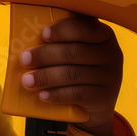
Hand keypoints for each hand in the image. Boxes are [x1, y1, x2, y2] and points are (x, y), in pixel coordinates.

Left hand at [18, 12, 123, 135]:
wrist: (94, 108)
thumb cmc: (78, 70)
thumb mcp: (76, 54)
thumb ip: (62, 42)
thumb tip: (25, 35)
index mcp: (103, 35)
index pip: (84, 27)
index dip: (63, 30)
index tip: (43, 34)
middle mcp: (112, 53)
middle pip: (74, 52)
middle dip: (46, 55)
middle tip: (25, 59)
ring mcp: (111, 76)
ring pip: (73, 74)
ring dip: (46, 76)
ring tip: (27, 80)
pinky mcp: (105, 97)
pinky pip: (77, 94)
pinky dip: (57, 94)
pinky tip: (43, 95)